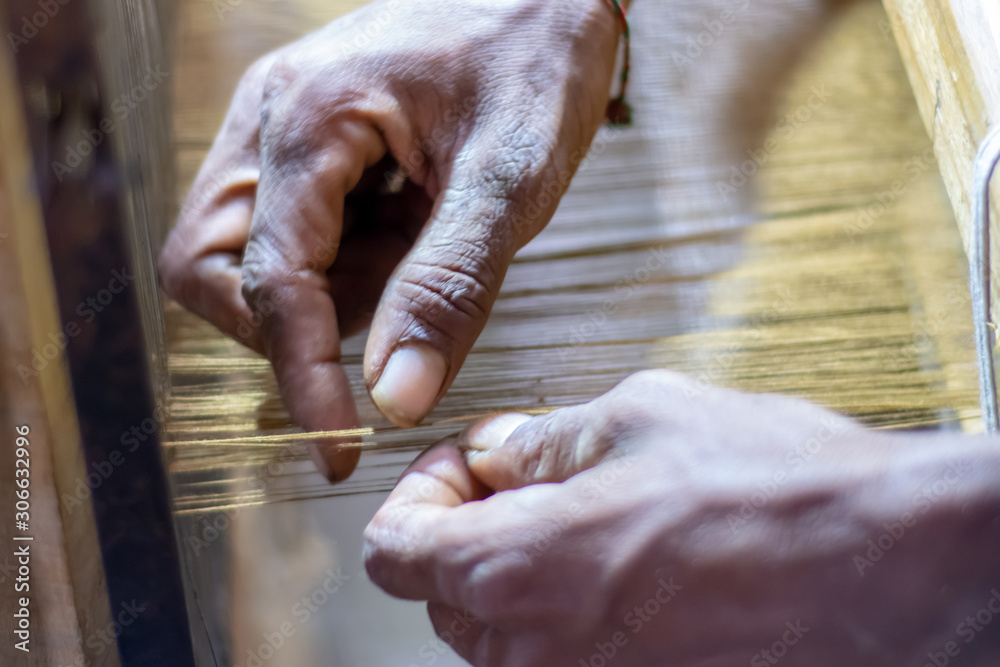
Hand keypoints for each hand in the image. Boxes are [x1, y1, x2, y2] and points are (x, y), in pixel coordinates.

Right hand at [158, 0, 620, 479]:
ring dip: (323, 291)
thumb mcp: (509, 176)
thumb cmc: (536, 56)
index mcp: (310, 119)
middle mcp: (272, 120)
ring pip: (243, 252)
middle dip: (287, 324)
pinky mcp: (311, 142)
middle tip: (384, 319)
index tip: (341, 445)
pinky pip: (290, 229)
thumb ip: (449, 286)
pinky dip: (342, 263)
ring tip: (417, 253)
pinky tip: (412, 233)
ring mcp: (283, 127)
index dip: (303, 374)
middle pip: (211, 267)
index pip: (271, 281)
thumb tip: (396, 397)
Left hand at [364, 371, 999, 665]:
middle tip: (533, 479)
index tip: (465, 468)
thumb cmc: (777, 489)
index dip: (420, 497)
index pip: (394, 551)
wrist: (895, 569)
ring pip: (504, 635)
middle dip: (471, 530)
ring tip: (597, 518)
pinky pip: (566, 659)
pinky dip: (573, 614)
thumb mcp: (642, 418)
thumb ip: (546, 440)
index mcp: (516, 566)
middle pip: (446, 595)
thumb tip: (499, 450)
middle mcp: (535, 650)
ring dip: (523, 574)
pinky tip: (635, 564)